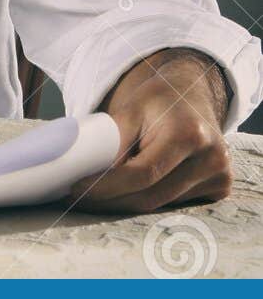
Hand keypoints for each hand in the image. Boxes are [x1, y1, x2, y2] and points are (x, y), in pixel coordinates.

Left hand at [65, 48, 233, 214]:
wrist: (191, 93)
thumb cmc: (158, 100)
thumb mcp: (131, 108)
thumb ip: (113, 140)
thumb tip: (87, 173)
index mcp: (189, 133)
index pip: (142, 173)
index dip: (107, 186)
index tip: (77, 189)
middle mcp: (212, 158)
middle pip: (151, 196)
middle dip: (110, 200)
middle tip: (79, 198)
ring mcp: (220, 176)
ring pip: (160, 205)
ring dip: (125, 204)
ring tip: (95, 195)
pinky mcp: (220, 188)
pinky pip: (174, 204)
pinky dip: (147, 200)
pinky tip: (126, 194)